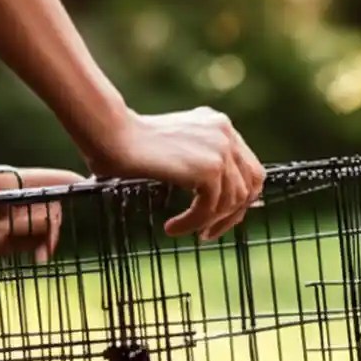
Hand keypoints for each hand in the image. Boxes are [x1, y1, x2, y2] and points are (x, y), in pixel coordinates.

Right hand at [85, 107, 265, 241]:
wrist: (111, 135)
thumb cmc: (130, 145)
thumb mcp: (176, 149)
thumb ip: (201, 164)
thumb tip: (222, 204)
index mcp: (219, 125)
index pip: (250, 168)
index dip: (239, 199)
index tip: (219, 218)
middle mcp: (225, 133)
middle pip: (249, 186)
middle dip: (231, 216)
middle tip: (207, 234)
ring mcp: (221, 149)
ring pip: (231, 202)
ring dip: (206, 222)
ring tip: (182, 230)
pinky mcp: (209, 168)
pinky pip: (210, 208)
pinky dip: (193, 223)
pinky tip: (172, 228)